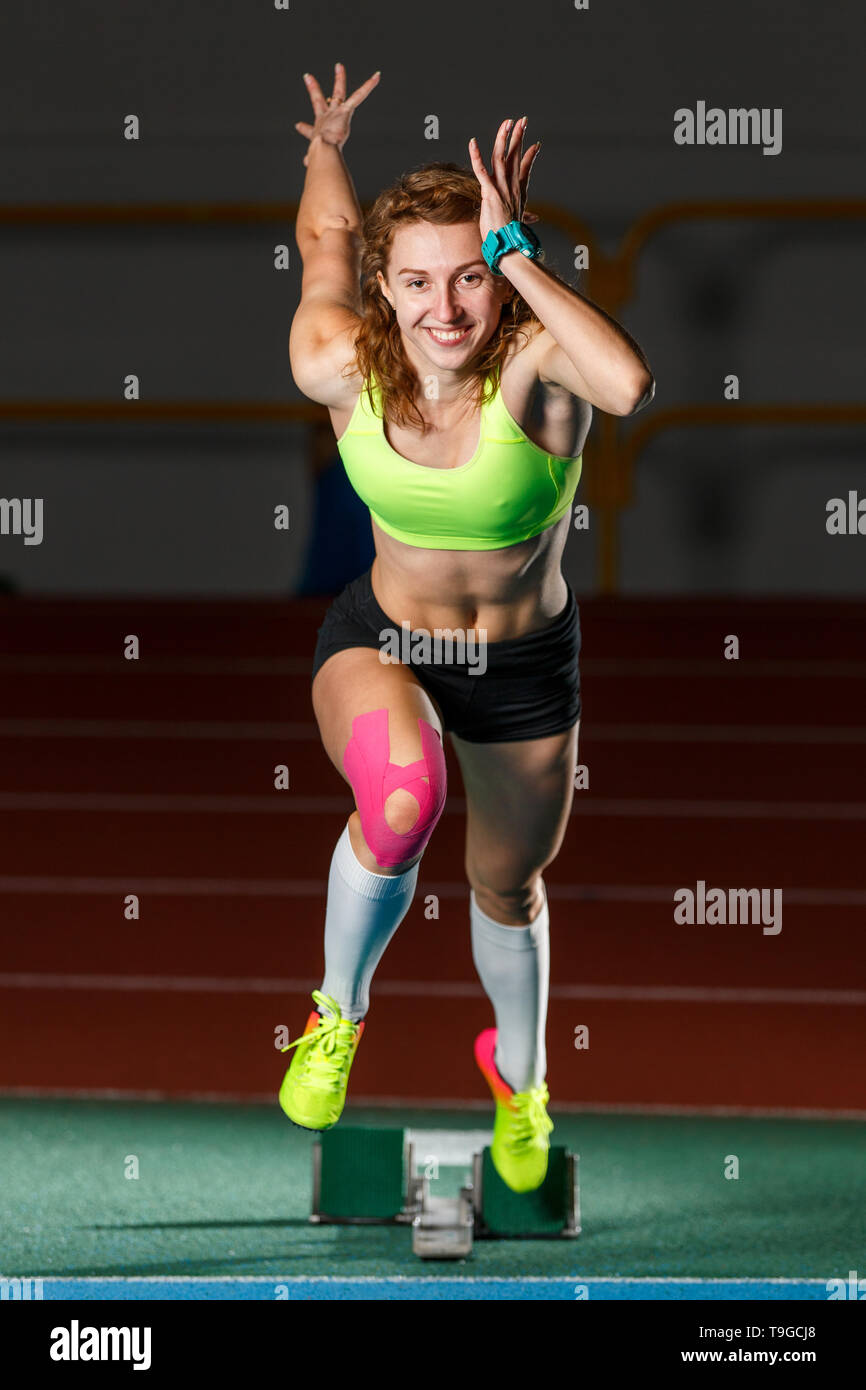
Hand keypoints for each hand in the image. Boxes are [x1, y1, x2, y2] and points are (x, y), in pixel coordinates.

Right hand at [295, 63, 380, 166]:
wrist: (323, 148)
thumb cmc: (319, 154)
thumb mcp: (315, 158)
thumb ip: (311, 160)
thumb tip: (307, 165)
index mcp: (318, 131)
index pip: (309, 130)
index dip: (304, 129)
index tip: (299, 125)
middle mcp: (324, 118)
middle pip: (317, 100)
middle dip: (313, 89)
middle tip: (308, 77)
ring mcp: (335, 113)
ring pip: (338, 92)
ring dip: (339, 78)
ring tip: (339, 66)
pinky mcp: (346, 110)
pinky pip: (359, 96)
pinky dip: (368, 86)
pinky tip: (376, 77)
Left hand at [468, 117, 541, 240]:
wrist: (509, 247)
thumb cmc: (510, 239)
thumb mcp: (517, 225)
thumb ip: (524, 217)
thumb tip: (534, 219)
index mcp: (518, 193)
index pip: (525, 169)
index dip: (530, 156)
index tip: (536, 145)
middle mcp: (511, 187)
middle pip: (515, 156)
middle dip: (519, 136)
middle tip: (522, 120)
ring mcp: (501, 189)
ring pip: (501, 157)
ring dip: (503, 138)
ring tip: (507, 122)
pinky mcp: (490, 193)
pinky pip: (481, 170)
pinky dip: (476, 156)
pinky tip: (473, 142)